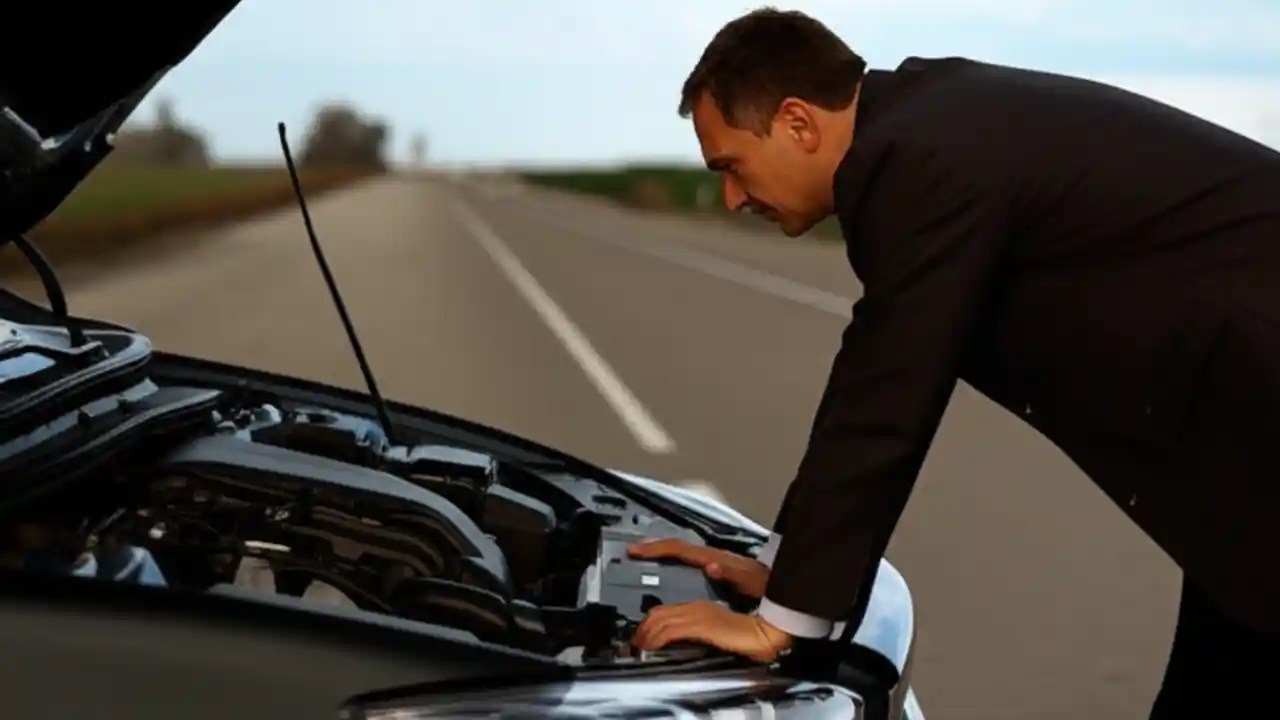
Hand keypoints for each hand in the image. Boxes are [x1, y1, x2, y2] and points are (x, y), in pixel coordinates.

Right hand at [627, 538, 768, 598]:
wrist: (783, 583)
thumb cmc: (766, 583)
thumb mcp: (748, 581)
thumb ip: (730, 572)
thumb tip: (710, 564)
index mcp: (713, 557)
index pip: (679, 549)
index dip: (656, 549)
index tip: (635, 550)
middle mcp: (711, 554)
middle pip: (676, 547)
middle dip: (654, 548)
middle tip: (633, 551)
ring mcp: (714, 559)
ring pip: (682, 552)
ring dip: (663, 553)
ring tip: (645, 557)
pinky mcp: (718, 567)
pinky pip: (689, 560)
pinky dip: (675, 561)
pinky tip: (672, 570)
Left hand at [632, 600, 792, 662]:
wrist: (761, 632)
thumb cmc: (744, 633)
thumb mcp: (715, 630)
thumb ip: (699, 631)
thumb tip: (682, 641)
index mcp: (698, 607)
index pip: (664, 610)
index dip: (649, 624)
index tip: (642, 638)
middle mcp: (694, 607)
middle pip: (657, 613)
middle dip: (642, 630)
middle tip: (636, 645)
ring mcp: (697, 615)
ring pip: (659, 621)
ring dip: (646, 636)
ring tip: (640, 649)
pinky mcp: (700, 625)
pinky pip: (669, 631)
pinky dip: (656, 639)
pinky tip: (652, 649)